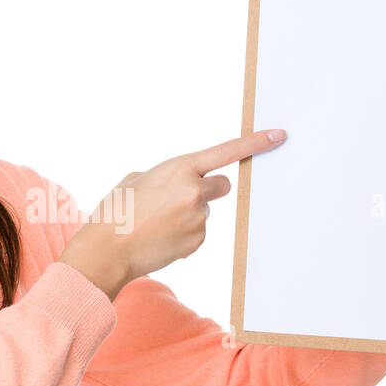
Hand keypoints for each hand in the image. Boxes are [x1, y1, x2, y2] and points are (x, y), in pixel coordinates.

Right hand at [59, 128, 286, 298]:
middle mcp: (195, 192)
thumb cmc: (116, 211)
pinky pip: (197, 232)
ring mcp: (199, 219)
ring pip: (203, 211)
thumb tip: (179, 185)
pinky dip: (182, 234)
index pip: (226, 152)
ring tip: (156, 222)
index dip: (255, 143)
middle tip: (176, 199)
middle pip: (221, 185)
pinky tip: (160, 237)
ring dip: (187, 214)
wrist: (107, 250)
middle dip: (205, 190)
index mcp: (180, 169)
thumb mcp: (136, 179)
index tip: (279, 136)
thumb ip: (166, 176)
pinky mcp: (197, 242)